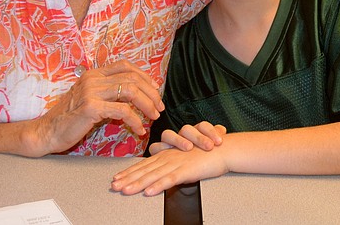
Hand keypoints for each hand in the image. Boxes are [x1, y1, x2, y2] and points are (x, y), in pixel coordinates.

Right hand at [28, 60, 163, 155]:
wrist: (46, 132)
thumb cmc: (69, 119)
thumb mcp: (89, 99)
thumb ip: (108, 93)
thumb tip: (134, 96)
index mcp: (93, 74)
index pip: (125, 66)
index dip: (144, 76)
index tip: (155, 89)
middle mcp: (93, 79)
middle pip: (132, 78)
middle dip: (151, 93)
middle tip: (159, 107)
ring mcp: (91, 91)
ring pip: (130, 91)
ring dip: (147, 104)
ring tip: (153, 116)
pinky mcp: (91, 107)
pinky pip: (122, 111)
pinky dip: (135, 120)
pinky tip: (139, 129)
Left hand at [112, 146, 228, 195]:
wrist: (224, 149)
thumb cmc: (207, 152)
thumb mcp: (186, 156)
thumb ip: (173, 162)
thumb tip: (162, 172)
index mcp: (168, 153)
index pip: (145, 163)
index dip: (130, 171)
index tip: (117, 178)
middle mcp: (170, 156)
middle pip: (145, 169)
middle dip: (128, 178)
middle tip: (114, 186)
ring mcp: (177, 162)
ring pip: (153, 174)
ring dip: (138, 183)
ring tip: (126, 191)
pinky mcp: (187, 169)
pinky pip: (171, 179)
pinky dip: (160, 185)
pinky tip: (150, 192)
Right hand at [150, 122, 226, 153]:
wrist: (184, 165)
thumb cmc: (197, 155)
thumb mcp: (208, 144)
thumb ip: (215, 135)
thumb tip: (222, 129)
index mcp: (195, 132)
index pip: (202, 126)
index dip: (210, 132)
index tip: (219, 141)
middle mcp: (181, 135)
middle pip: (186, 129)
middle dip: (197, 137)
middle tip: (208, 146)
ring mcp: (169, 142)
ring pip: (169, 134)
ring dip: (178, 140)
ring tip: (188, 147)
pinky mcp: (158, 151)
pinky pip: (155, 148)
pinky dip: (159, 149)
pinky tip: (164, 152)